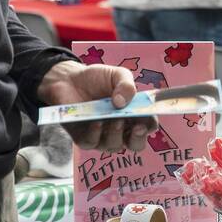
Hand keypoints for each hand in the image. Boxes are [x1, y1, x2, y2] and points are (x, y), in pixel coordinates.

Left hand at [37, 60, 156, 151]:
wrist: (70, 79)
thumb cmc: (97, 79)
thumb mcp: (117, 75)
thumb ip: (126, 85)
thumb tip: (123, 103)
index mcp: (133, 115)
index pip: (149, 125)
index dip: (150, 125)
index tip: (147, 118)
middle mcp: (121, 129)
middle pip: (136, 144)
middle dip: (138, 138)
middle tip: (137, 128)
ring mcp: (103, 136)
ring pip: (115, 146)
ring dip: (116, 134)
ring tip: (114, 119)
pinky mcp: (84, 138)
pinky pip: (92, 143)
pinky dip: (96, 134)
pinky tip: (96, 122)